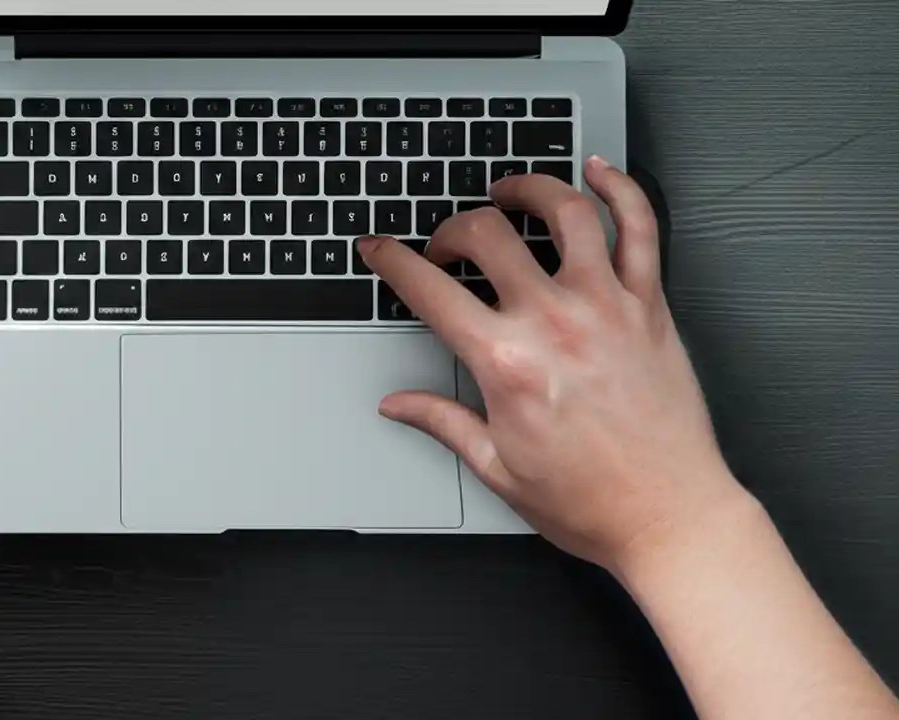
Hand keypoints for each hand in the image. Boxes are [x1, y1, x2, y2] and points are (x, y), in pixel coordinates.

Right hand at [360, 157, 752, 573]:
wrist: (669, 516)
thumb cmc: (590, 501)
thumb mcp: (497, 467)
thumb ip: (441, 421)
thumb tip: (397, 404)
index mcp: (507, 363)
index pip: (430, 290)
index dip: (392, 261)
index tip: (380, 249)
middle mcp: (555, 322)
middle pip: (486, 235)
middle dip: (451, 229)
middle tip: (445, 244)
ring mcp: (607, 306)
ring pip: (565, 212)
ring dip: (528, 189)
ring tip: (509, 192)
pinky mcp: (650, 307)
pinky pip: (639, 229)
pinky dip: (621, 191)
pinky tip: (601, 173)